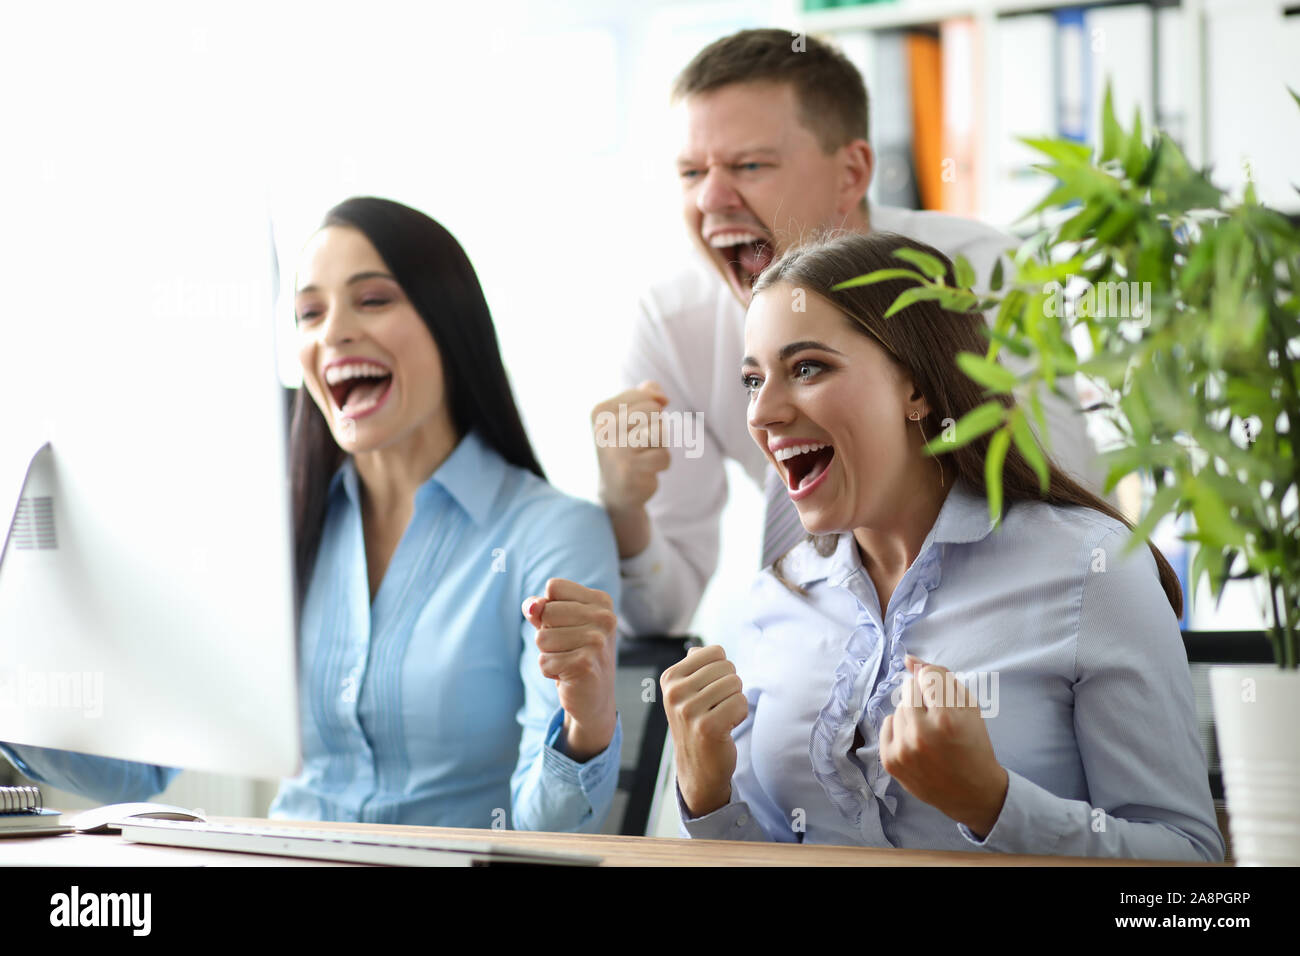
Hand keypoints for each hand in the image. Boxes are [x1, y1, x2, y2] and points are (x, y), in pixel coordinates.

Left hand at [522, 579, 617, 761]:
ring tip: (568, 660)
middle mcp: (604, 618)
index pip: (554, 587)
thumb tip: (531, 606)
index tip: (567, 626)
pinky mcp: (585, 664)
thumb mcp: (556, 623)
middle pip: (546, 612)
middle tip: (568, 648)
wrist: (593, 695)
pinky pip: (544, 661)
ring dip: (548, 653)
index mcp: (601, 601)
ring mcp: (597, 641)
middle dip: (547, 633)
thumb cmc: (572, 652)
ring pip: (542, 638)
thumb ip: (540, 608)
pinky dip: (549, 671)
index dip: (549, 608)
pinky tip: (568, 675)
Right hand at [591, 381, 670, 555]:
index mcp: (600, 412)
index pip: (646, 396)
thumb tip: (662, 398)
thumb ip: (646, 394)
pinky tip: (645, 470)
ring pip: (660, 432)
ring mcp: (615, 451)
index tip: (636, 426)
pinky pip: (664, 457)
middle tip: (640, 444)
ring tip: (642, 456)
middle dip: (656, 428)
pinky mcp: (630, 471)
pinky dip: (661, 464)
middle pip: (654, 412)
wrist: (615, 489)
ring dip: (659, 445)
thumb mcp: (630, 415)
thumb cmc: (627, 445)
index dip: (653, 410)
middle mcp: (603, 430)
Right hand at [660, 644, 747, 817]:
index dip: (723, 671)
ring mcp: (689, 710)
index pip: (716, 652)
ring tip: (721, 718)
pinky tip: (727, 728)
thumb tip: (699, 649)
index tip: (712, 692)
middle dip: (731, 686)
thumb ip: (694, 668)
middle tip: (718, 708)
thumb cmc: (698, 724)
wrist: (698, 769)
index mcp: (670, 678)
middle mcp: (675, 692)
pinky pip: (741, 703)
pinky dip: (741, 715)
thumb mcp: (687, 694)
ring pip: (736, 684)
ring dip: (736, 701)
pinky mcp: (707, 727)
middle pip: (728, 667)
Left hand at [880, 655, 1008, 838]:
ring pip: (898, 706)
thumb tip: (909, 659)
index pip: (926, 675)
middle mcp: (920, 734)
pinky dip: (900, 728)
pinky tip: (916, 741)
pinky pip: (887, 724)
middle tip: (938, 716)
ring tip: (929, 732)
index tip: (943, 696)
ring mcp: (902, 749)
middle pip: (909, 688)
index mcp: (946, 719)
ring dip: (912, 713)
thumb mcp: (969, 707)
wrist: (972, 792)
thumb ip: (941, 678)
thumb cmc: (974, 745)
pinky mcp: (890, 761)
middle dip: (923, 696)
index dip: (936, 682)